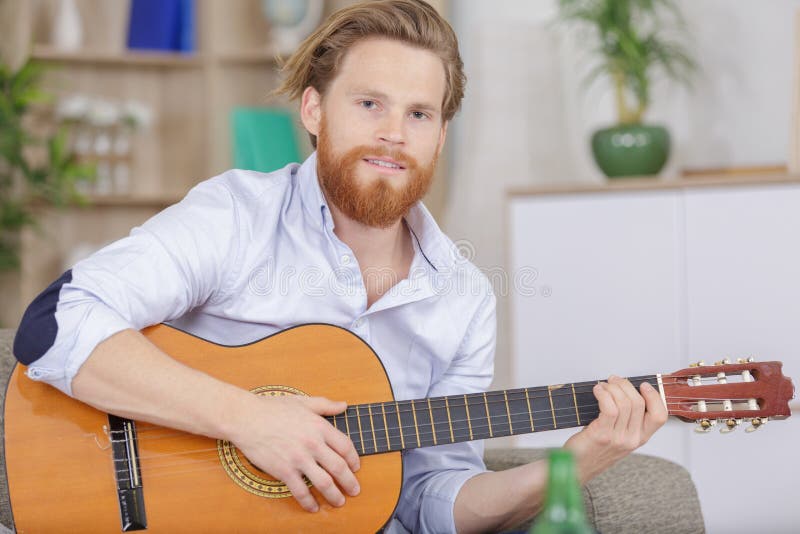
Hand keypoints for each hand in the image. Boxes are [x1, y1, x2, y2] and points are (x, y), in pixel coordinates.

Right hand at [228, 394, 359, 511]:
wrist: (246, 418)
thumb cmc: (273, 408)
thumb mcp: (303, 402)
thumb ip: (325, 405)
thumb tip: (343, 405)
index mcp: (319, 426)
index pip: (346, 446)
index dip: (354, 460)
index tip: (356, 467)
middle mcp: (313, 443)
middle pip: (339, 467)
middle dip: (350, 482)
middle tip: (354, 490)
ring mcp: (299, 458)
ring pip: (324, 482)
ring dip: (335, 495)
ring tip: (339, 501)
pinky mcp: (284, 471)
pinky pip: (301, 491)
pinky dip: (309, 502)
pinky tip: (313, 507)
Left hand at [564, 375, 667, 482]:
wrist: (577, 467)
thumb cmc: (595, 448)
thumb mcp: (619, 436)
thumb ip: (627, 419)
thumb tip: (626, 390)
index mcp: (640, 438)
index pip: (660, 416)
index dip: (655, 397)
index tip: (643, 385)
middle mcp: (633, 439)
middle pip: (638, 403)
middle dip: (625, 385)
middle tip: (613, 380)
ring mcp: (618, 438)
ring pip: (624, 403)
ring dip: (612, 388)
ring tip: (602, 386)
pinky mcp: (602, 435)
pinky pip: (609, 408)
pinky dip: (603, 394)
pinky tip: (597, 391)